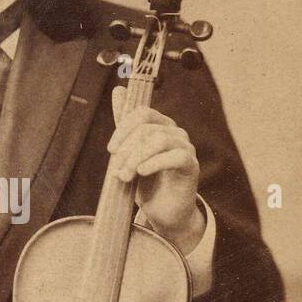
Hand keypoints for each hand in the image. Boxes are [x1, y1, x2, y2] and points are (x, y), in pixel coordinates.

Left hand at [108, 93, 204, 254]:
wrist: (163, 211)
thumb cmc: (148, 182)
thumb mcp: (130, 153)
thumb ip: (125, 124)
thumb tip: (118, 90)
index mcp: (161, 125)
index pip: (142, 113)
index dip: (123, 129)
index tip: (111, 150)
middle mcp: (175, 132)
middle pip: (147, 128)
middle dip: (127, 149)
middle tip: (117, 170)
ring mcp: (185, 147)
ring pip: (159, 140)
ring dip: (136, 158)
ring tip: (125, 176)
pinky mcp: (191, 165)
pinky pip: (175, 156)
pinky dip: (154, 163)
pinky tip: (143, 173)